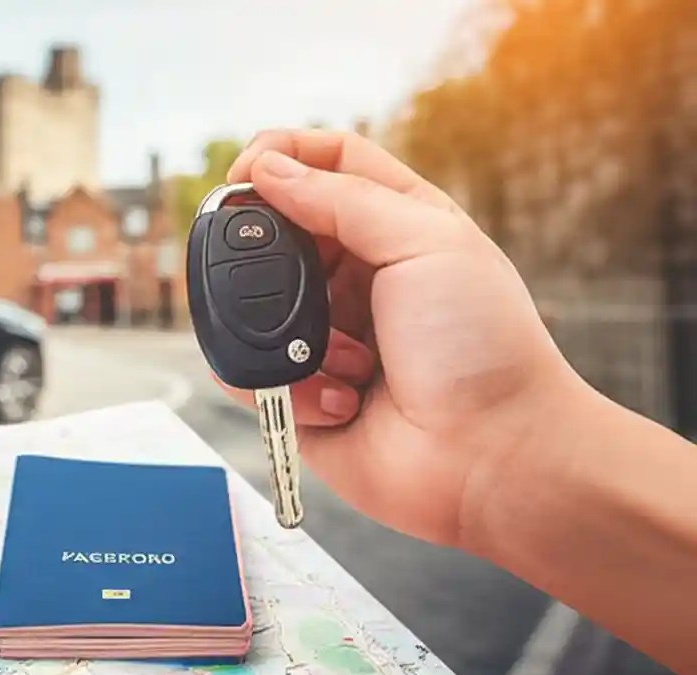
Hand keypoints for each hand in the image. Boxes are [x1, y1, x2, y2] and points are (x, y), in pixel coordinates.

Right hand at [220, 129, 591, 548]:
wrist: (492, 458)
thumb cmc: (482, 348)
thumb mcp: (425, 242)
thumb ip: (341, 198)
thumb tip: (267, 169)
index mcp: (397, 227)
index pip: (328, 164)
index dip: (282, 154)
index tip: (245, 167)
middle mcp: (358, 277)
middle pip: (279, 233)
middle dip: (265, 251)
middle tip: (268, 269)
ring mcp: (328, 336)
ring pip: (256, 305)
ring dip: (291, 331)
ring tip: (346, 360)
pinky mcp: (303, 394)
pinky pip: (251, 373)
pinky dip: (287, 385)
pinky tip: (343, 401)